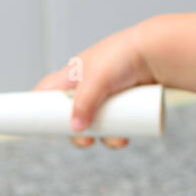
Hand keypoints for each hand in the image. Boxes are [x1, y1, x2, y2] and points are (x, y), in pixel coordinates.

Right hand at [33, 20, 158, 148]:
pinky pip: (115, 123)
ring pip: (95, 123)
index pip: (46, 92)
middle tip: (86, 142)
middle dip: (76, 133)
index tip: (38, 127)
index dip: (37, 109)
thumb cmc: (123, 57)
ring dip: (102, 136)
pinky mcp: (124, 102)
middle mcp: (87, 85)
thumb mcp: (97, 79)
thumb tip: (76, 130)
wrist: (158, 53)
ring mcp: (106, 95)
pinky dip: (117, 134)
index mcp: (72, 74)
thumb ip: (84, 103)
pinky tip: (125, 138)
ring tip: (116, 140)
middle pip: (71, 116)